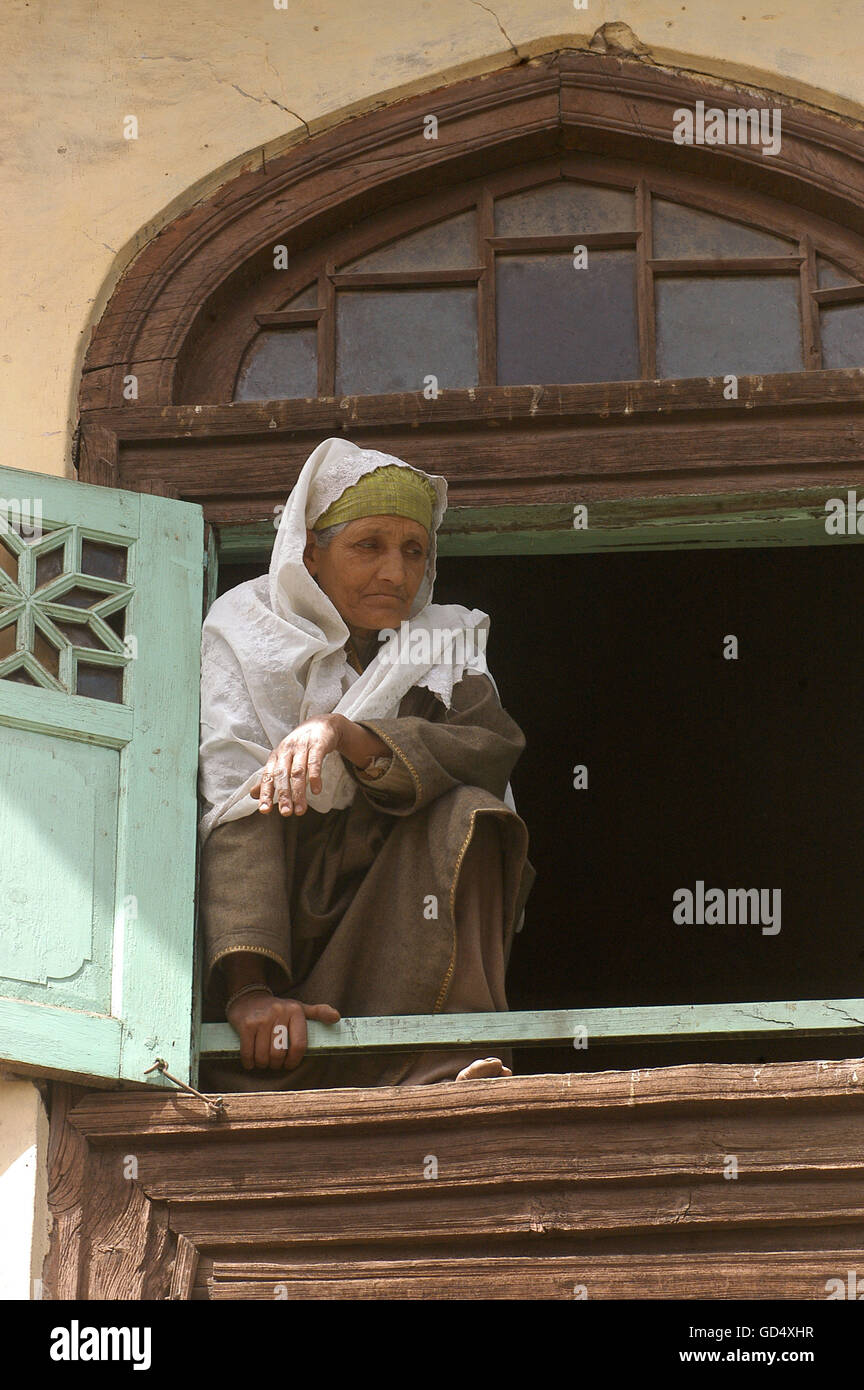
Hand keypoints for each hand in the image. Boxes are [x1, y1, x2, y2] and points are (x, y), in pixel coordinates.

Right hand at [226, 989, 340, 1070]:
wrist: (248, 997)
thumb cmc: (278, 1009)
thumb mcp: (299, 1008)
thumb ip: (318, 1013)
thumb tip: (337, 1017)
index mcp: (295, 1011)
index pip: (299, 1045)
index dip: (294, 1060)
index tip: (289, 1065)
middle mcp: (279, 1013)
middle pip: (279, 1053)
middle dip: (277, 1064)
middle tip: (275, 1064)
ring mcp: (261, 1019)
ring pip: (263, 1055)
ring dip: (263, 1064)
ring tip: (263, 1062)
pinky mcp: (246, 1025)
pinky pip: (248, 1052)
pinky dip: (249, 1062)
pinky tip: (251, 1062)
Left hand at [251, 714, 344, 815]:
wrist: (322, 725)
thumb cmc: (300, 746)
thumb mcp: (283, 760)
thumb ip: (269, 777)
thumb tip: (253, 795)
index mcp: (276, 756)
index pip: (268, 776)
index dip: (266, 793)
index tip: (264, 810)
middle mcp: (287, 750)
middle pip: (282, 775)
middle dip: (283, 795)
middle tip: (286, 813)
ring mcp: (302, 746)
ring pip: (298, 771)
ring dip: (299, 792)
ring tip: (301, 810)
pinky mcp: (317, 744)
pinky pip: (315, 761)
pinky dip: (315, 776)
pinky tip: (316, 791)